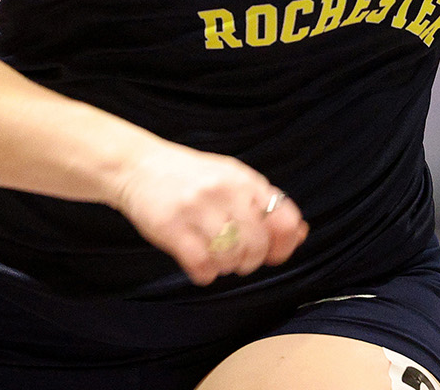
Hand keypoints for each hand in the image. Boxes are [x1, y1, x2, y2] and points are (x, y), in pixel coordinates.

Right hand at [109, 141, 308, 285]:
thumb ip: (264, 204)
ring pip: (230, 258)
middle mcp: (225, 191)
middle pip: (257, 246)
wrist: (139, 166)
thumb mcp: (232, 179)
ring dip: (226, 267)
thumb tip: (300, 234)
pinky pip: (202, 266)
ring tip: (214, 256)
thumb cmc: (191, 178)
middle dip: (249, 261)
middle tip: (236, 259)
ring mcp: (198, 209)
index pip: (284, 218)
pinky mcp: (172, 228)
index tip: (273, 253)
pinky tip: (199, 264)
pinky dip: (205, 273)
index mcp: (244, 179)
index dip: (284, 244)